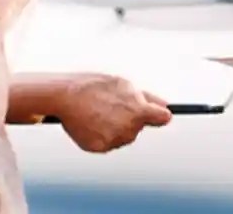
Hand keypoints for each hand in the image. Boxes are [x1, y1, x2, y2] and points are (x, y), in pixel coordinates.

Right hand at [53, 73, 172, 152]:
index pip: (163, 118)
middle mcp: (129, 129)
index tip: (155, 114)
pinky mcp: (100, 148)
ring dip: (116, 127)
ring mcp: (115, 141)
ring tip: (99, 112)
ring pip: (123, 137)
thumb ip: (148, 97)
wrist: (66, 96)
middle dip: (131, 118)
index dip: (159, 115)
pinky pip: (108, 144)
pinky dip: (101, 135)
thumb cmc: (95, 87)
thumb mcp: (125, 85)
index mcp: (139, 112)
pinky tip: (92, 122)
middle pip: (138, 127)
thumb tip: (166, 105)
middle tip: (112, 106)